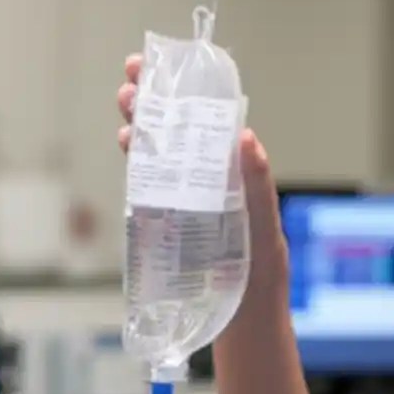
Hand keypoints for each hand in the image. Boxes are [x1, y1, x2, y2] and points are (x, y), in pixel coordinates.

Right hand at [116, 54, 288, 293]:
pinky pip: (148, 186)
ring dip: (141, 126)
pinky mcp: (166, 224)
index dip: (189, 93)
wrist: (242, 327)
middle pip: (179, 132)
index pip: (211, 124)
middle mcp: (210, 184)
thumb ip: (258, 188)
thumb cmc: (262, 278)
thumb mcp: (266, 231)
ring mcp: (185, 203)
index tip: (168, 66)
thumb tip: (247, 137)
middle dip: (155, 100)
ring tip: (127, 107)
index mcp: (236, 178)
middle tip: (133, 77)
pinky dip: (138, 162)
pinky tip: (129, 145)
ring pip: (159, 154)